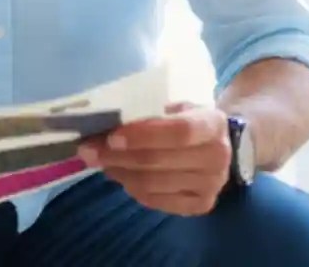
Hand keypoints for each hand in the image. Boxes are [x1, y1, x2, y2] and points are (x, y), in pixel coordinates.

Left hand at [78, 104, 231, 216]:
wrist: (220, 143)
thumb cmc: (189, 116)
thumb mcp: (175, 104)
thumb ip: (147, 110)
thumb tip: (103, 121)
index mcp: (213, 123)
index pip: (179, 131)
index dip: (143, 135)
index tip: (111, 137)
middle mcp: (217, 157)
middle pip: (158, 161)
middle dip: (117, 156)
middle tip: (88, 150)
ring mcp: (211, 185)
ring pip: (153, 183)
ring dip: (119, 172)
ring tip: (101, 162)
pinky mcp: (201, 205)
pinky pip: (157, 201)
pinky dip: (132, 188)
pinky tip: (120, 175)